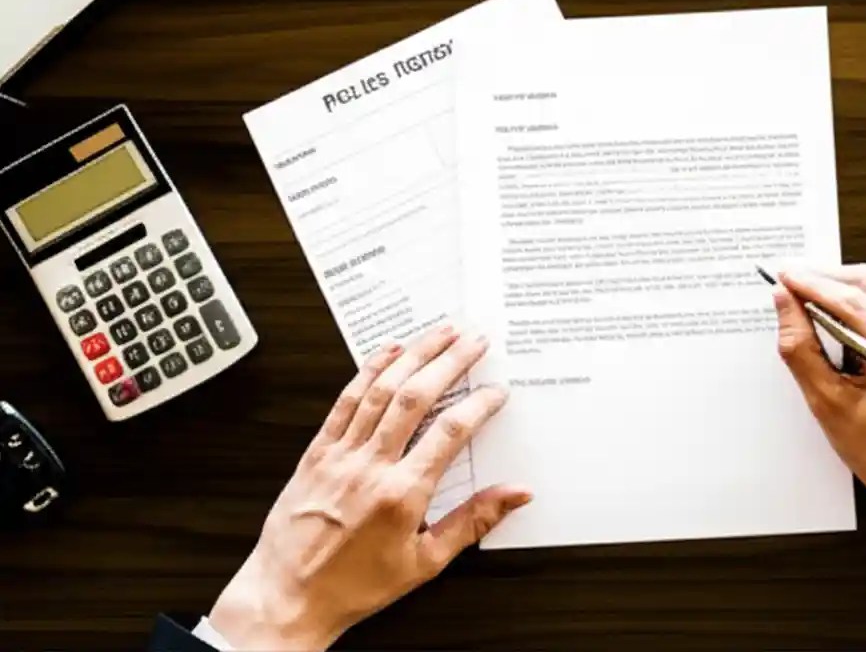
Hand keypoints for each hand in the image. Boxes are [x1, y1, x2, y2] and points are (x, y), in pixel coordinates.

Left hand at [208, 327, 531, 649]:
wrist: (288, 596)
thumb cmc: (353, 585)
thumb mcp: (426, 562)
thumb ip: (473, 521)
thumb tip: (514, 495)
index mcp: (402, 495)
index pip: (450, 432)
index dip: (478, 405)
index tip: (496, 391)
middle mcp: (370, 467)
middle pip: (417, 397)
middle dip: (450, 361)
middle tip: (474, 340)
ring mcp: (340, 455)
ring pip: (382, 390)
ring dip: (414, 355)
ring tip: (439, 333)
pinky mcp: (317, 452)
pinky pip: (345, 402)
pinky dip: (367, 372)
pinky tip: (387, 354)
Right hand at [771, 264, 865, 559]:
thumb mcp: (827, 404)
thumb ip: (801, 349)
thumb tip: (785, 304)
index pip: (853, 301)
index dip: (813, 282)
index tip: (783, 276)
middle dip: (824, 276)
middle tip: (788, 282)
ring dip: (837, 288)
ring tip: (803, 300)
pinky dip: (852, 304)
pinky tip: (828, 318)